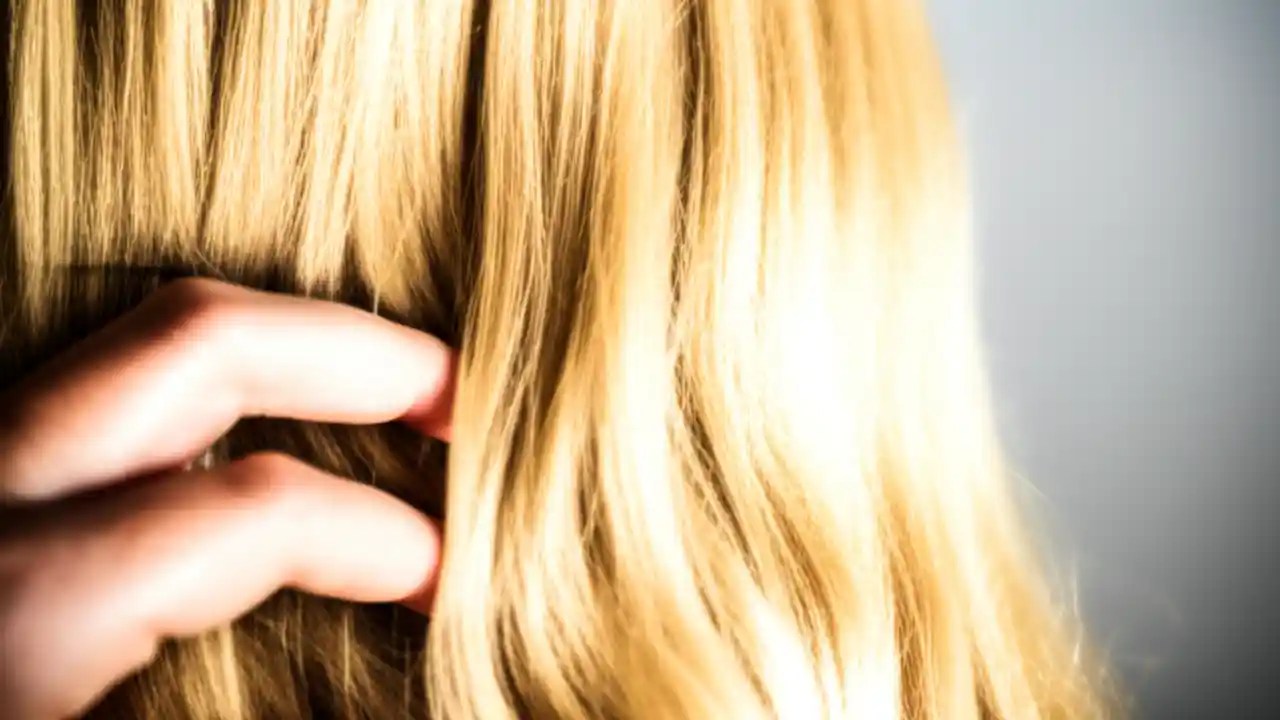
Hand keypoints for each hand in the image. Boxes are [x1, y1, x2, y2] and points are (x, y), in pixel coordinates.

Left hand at [0, 278, 454, 719]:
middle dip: (357, 351)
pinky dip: (199, 394)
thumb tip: (372, 680)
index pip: (256, 510)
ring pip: (135, 339)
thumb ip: (245, 703)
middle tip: (454, 402)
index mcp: (33, 597)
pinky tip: (247, 435)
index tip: (442, 578)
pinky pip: (93, 395)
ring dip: (279, 350)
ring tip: (370, 396)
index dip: (385, 536)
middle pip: (194, 342)